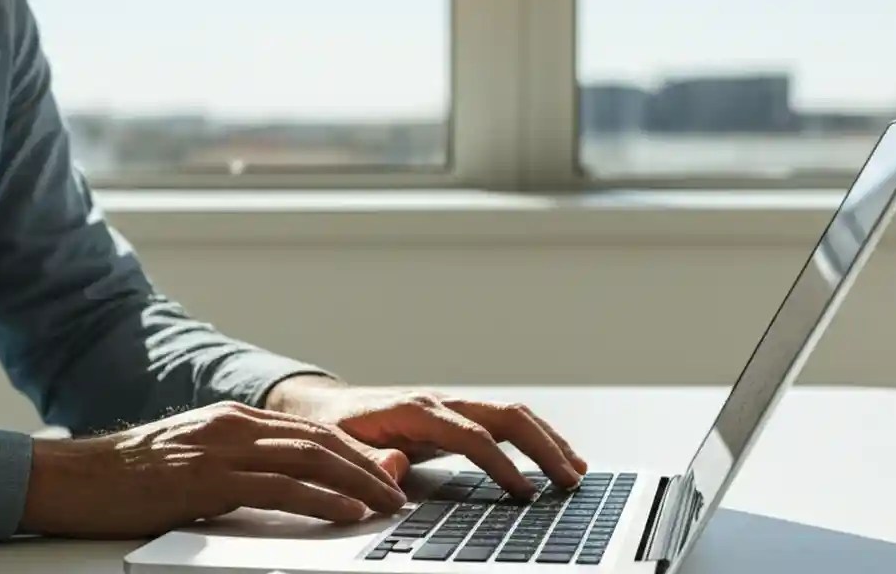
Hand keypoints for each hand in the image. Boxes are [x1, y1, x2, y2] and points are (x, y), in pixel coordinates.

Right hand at [20, 401, 408, 537]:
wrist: (73, 478)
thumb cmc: (128, 478)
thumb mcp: (193, 462)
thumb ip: (238, 466)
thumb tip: (283, 486)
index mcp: (232, 418)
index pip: (309, 431)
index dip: (353, 452)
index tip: (383, 474)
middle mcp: (233, 424)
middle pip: (319, 440)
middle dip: (366, 467)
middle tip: (400, 492)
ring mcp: (221, 447)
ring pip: (309, 459)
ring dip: (357, 482)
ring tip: (388, 504)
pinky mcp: (208, 478)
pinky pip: (280, 486)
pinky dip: (322, 498)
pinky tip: (349, 511)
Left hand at [266, 377, 586, 499]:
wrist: (319, 407)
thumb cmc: (330, 428)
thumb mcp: (336, 448)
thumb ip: (366, 461)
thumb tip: (396, 468)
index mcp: (415, 410)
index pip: (472, 436)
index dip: (501, 464)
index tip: (525, 492)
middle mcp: (440, 403)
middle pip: (505, 415)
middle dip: (543, 446)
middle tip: (570, 478)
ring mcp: (450, 408)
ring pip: (511, 415)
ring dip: (546, 440)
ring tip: (576, 470)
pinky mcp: (454, 419)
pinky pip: (502, 424)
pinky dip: (532, 440)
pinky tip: (551, 460)